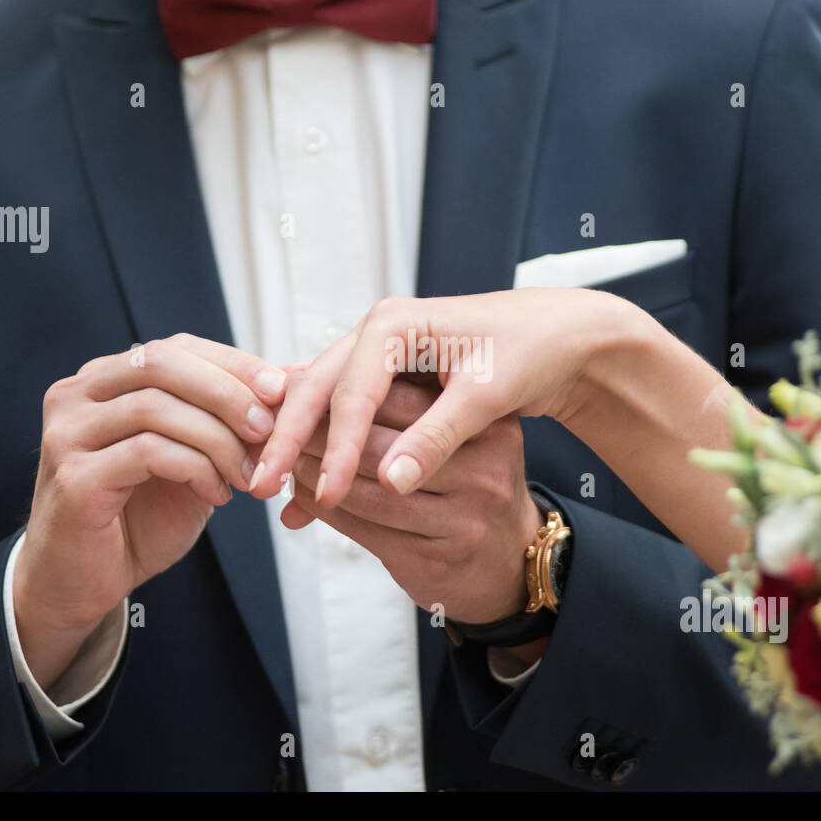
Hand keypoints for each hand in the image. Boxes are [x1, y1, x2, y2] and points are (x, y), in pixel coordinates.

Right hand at [14, 333, 286, 687]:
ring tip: (249, 473)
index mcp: (103, 381)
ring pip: (157, 408)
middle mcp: (76, 396)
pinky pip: (149, 453)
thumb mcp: (190, 459)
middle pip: (161, 364)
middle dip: (226, 392)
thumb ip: (219, 422)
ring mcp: (68, 435)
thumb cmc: (139, 518)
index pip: (174, 348)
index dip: (232, 363)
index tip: (280, 389)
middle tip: (268, 428)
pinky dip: (196, 468)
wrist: (83, 582)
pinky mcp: (73, 477)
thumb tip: (283, 386)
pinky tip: (217, 494)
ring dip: (218, 439)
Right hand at [250, 289, 635, 504]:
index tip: (324, 495)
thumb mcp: (484, 396)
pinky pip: (346, 412)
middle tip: (259, 487)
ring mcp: (379, 353)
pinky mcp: (387, 375)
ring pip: (324, 402)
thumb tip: (391, 481)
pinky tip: (309, 486)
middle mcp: (377, 333)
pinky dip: (327, 447)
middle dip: (286, 441)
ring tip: (273, 494)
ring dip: (299, 447)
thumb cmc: (530, 351)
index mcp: (394, 325)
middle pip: (316, 390)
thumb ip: (436, 437)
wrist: (560, 335)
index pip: (348, 392)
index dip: (333, 448)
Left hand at [279, 379, 543, 625]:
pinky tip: (303, 499)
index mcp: (489, 423)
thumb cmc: (466, 485)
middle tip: (275, 431)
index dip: (339, 396)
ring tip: (286, 464)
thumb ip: (394, 404)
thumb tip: (301, 375)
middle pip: (379, 443)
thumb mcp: (454, 433)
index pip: (399, 399)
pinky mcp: (439, 556)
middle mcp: (484, 467)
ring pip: (366, 488)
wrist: (512, 561)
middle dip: (317, 436)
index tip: (295, 391)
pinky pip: (364, 527)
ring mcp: (466, 516)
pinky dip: (323, 510)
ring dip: (314, 476)